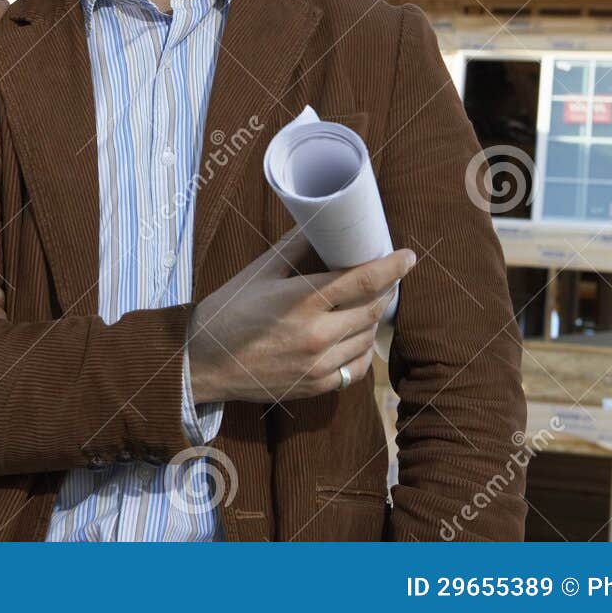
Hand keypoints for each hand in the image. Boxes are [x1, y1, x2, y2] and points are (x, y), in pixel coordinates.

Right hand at [186, 228, 414, 403]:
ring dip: (373, 319)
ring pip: (368, 338)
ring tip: (366, 303)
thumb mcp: (258, 274)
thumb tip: (321, 225)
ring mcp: (318, 365)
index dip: (393, 267)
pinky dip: (362, 349)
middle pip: (373, 309)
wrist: (203, 363)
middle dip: (386, 290)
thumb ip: (295, 250)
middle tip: (386, 276)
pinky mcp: (316, 387)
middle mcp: (316, 335)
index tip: (408, 256)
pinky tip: (353, 336)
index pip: (364, 280)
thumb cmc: (227, 313)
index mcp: (302, 301)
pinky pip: (356, 367)